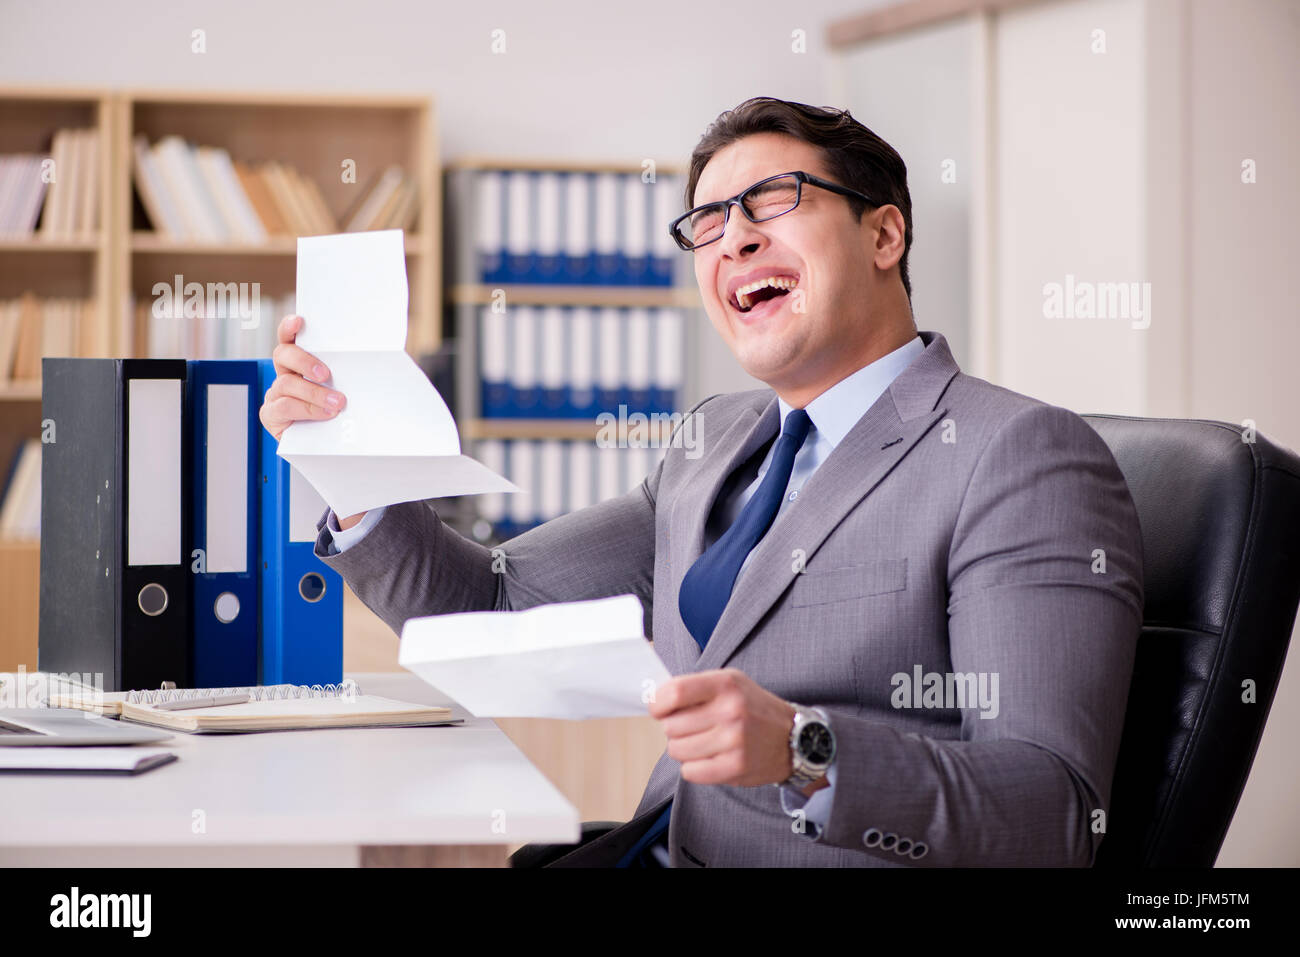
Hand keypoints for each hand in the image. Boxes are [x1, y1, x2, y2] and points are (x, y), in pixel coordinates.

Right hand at [258, 314, 346, 441]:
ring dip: (313, 393)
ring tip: (336, 403)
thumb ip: (344, 378)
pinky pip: (283, 407)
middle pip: (283, 355)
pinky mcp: (271, 414)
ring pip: (286, 384)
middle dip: (304, 361)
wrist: (327, 446)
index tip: (299, 321)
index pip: (290, 339)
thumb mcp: (342, 390)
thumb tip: (367, 367)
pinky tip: (323, 414)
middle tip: (326, 374)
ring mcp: (275, 394)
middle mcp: (284, 374)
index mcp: (300, 363)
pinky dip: (305, 409)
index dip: (289, 328)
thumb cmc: (336, 414)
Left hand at [649, 668, 799, 788]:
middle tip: (691, 727)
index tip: (659, 709)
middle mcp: (731, 711)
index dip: (658, 703)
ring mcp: (733, 741)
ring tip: (703, 742)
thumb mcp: (730, 683)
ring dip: (683, 748)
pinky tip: (710, 757)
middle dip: (674, 728)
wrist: (794, 738)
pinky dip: (694, 767)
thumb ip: (694, 688)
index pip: (674, 692)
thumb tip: (653, 700)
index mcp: (726, 684)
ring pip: (677, 750)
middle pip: (671, 725)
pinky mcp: (734, 767)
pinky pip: (690, 772)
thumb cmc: (753, 708)